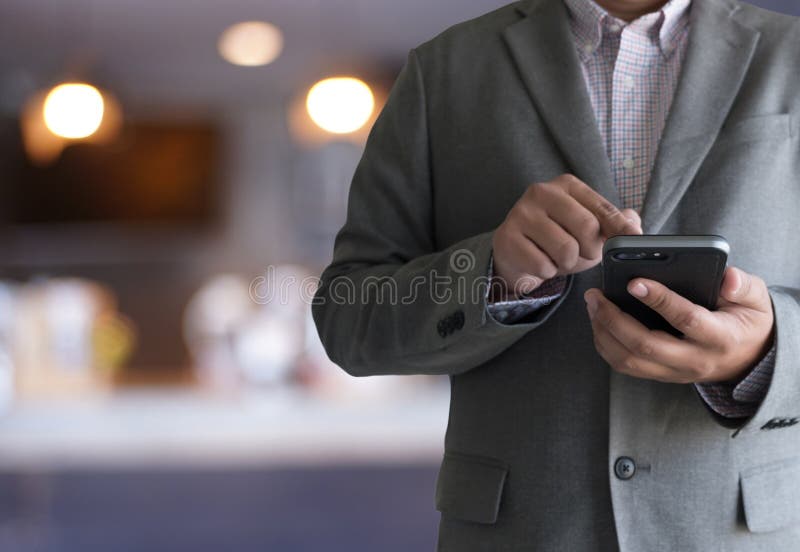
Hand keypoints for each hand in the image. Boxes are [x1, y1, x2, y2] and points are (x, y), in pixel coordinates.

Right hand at [492, 174, 641, 298]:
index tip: (635, 238)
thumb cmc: (556, 239)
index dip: (620, 227)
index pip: (601, 207)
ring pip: (566, 248)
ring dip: (568, 263)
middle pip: (586, 226)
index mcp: (566, 185)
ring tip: (558, 258)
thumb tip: (634, 223)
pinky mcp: (507, 237)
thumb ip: (613, 222)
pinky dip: (547, 271)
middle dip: (591, 249)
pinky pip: (543, 265)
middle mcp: (541, 192)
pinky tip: (540, 263)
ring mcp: (521, 213)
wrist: (515, 255)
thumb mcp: (587, 229)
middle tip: (584, 254)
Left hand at [585, 266, 774, 383]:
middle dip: (613, 319)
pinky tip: (598, 321)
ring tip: (592, 304)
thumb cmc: (746, 321)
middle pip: (645, 346)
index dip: (658, 300)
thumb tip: (727, 277)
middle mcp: (694, 360)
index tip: (634, 282)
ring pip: (629, 361)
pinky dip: (606, 345)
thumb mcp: (756, 299)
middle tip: (595, 294)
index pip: (685, 318)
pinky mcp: (661, 375)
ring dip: (603, 332)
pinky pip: (625, 366)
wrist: (749, 359)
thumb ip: (743, 285)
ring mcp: (675, 372)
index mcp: (719, 337)